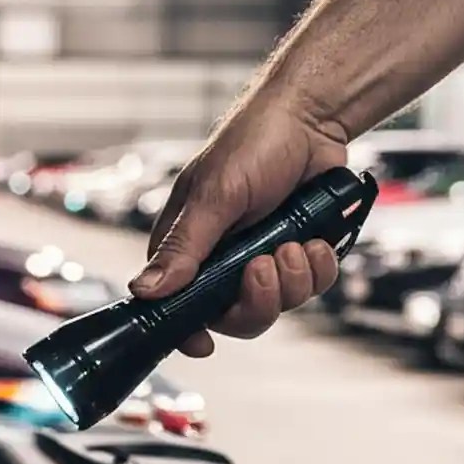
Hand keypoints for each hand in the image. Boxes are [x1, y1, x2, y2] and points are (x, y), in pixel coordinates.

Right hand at [129, 91, 348, 356]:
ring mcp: (260, 259)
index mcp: (186, 248)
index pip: (174, 306)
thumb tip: (144, 291)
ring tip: (296, 241)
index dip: (187, 331)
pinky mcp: (296, 255)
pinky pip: (311, 287)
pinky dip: (318, 268)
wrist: (312, 120)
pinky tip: (315, 238)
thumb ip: (185, 248)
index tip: (205, 344)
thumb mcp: (214, 197)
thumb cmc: (252, 144)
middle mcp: (220, 260)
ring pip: (277, 305)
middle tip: (265, 266)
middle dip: (257, 300)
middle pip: (234, 318)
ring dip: (293, 279)